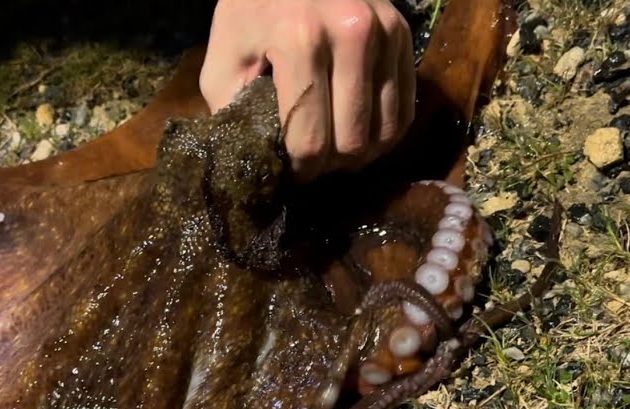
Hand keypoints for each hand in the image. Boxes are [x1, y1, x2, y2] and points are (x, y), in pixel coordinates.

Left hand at [200, 0, 415, 180]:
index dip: (300, 169)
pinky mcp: (402, 35)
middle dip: (329, 165)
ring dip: (359, 153)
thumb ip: (235, 110)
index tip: (290, 171)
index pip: (310, 138)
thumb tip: (261, 162)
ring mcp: (384, 32)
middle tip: (312, 163)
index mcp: (300, 38)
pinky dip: (383, 133)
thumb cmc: (251, 10)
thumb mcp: (225, 57)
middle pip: (351, 141)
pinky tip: (359, 132)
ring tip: (335, 150)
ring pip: (384, 131)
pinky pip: (404, 109)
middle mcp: (351, 33)